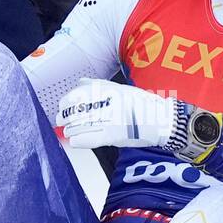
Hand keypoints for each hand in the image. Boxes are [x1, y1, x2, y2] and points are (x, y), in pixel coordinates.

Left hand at [56, 78, 176, 149]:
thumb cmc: (141, 104)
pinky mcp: (113, 135)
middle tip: (61, 120)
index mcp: (106, 90)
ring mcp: (109, 119)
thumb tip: (80, 82)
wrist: (161, 119)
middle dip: (64, 117)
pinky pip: (90, 138)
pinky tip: (74, 140)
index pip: (76, 95)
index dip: (65, 102)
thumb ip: (98, 85)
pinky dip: (78, 140)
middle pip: (75, 111)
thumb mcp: (120, 88)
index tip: (62, 106)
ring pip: (79, 125)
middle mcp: (106, 103)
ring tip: (68, 131)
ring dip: (70, 129)